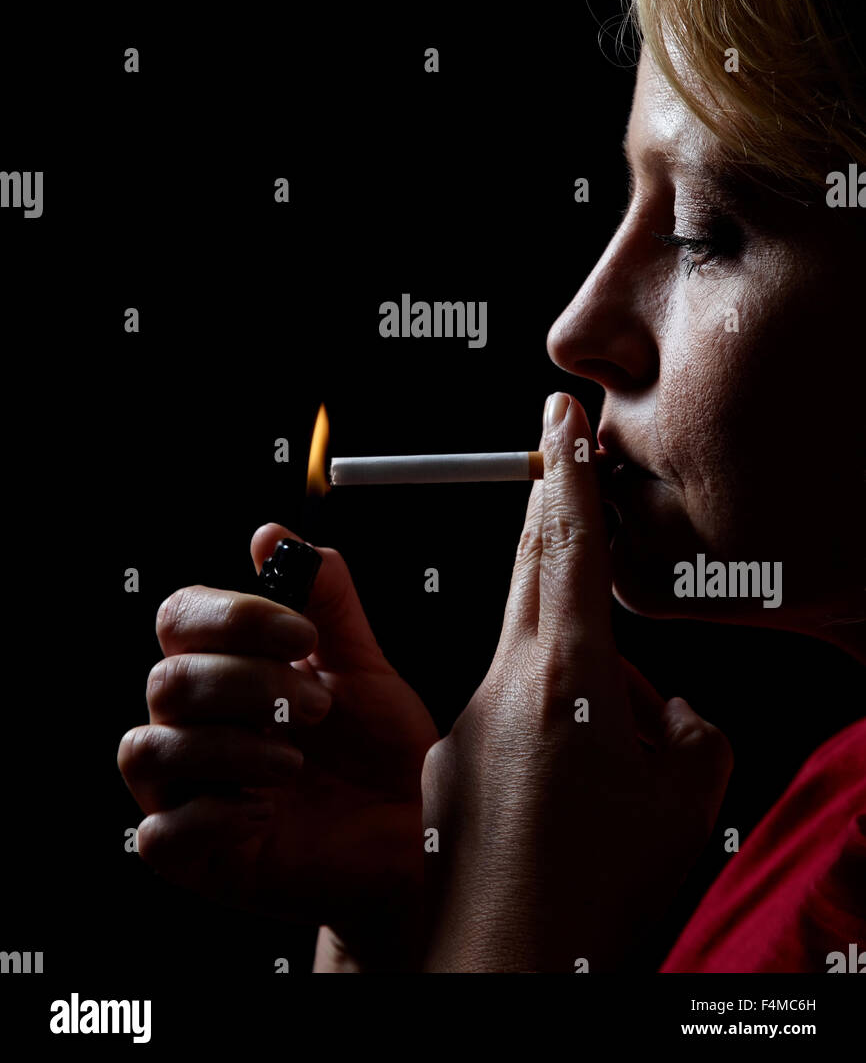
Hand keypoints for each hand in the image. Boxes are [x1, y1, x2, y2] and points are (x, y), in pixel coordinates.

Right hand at [118, 523, 438, 970]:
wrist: (415, 839)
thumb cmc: (382, 753)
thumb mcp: (365, 667)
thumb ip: (326, 600)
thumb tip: (270, 535)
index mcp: (226, 670)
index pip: (181, 618)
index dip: (234, 617)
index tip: (303, 635)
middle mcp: (195, 725)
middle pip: (166, 679)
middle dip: (246, 685)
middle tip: (315, 707)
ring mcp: (186, 791)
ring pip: (149, 748)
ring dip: (231, 748)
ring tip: (295, 763)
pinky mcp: (192, 856)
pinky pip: (160, 832)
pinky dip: (215, 814)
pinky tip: (266, 812)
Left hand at [421, 392, 732, 972]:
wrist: (505, 971)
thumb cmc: (600, 890)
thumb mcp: (685, 801)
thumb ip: (687, 730)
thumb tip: (660, 707)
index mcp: (564, 677)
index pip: (566, 547)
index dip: (566, 475)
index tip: (557, 417)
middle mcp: (502, 686)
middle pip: (528, 575)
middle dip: (546, 516)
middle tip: (558, 464)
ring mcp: (466, 728)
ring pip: (530, 666)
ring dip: (573, 680)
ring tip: (615, 770)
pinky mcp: (449, 771)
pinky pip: (508, 724)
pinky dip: (546, 735)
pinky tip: (570, 804)